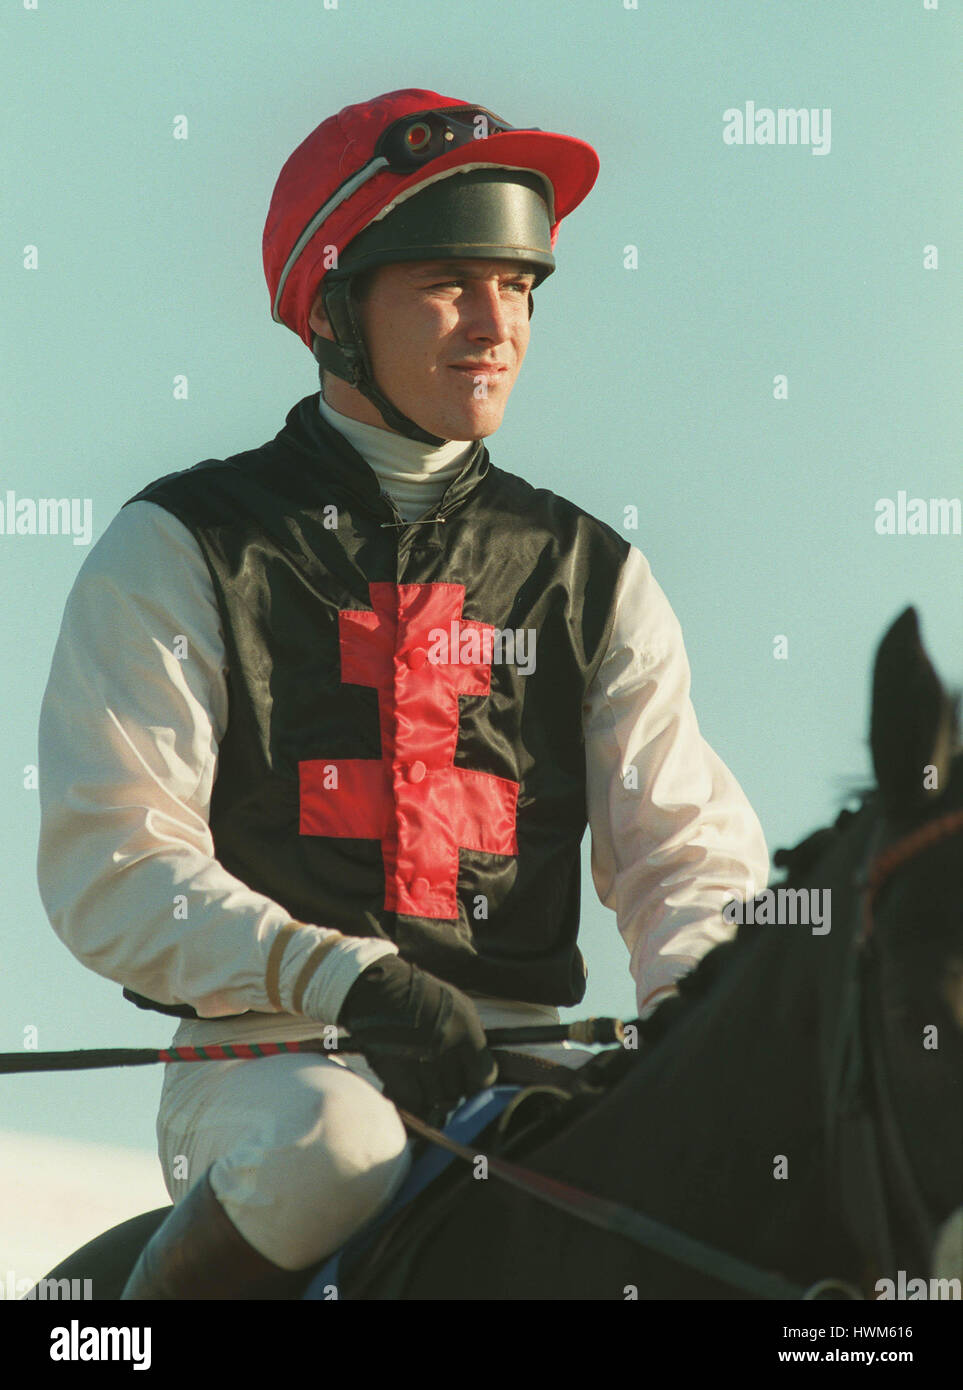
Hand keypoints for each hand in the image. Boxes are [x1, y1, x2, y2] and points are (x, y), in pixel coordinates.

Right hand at [337, 955, 497, 1121]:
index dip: (476, 1083)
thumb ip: (472, 1036)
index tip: (467, 1082)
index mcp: (467, 1032)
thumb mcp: (456, 1005)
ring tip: (417, 1070)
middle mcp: (448, 1050)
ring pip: (437, 1100)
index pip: (485, 1078)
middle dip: (449, 1085)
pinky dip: (410, 1097)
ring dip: (429, 1092)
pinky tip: (405, 1081)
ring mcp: (423, 1064)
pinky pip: (415, 1102)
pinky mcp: (399, 1075)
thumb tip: (477, 1069)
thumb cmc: (418, 995)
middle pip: (458, 1091)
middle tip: (433, 1068)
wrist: (376, 990)